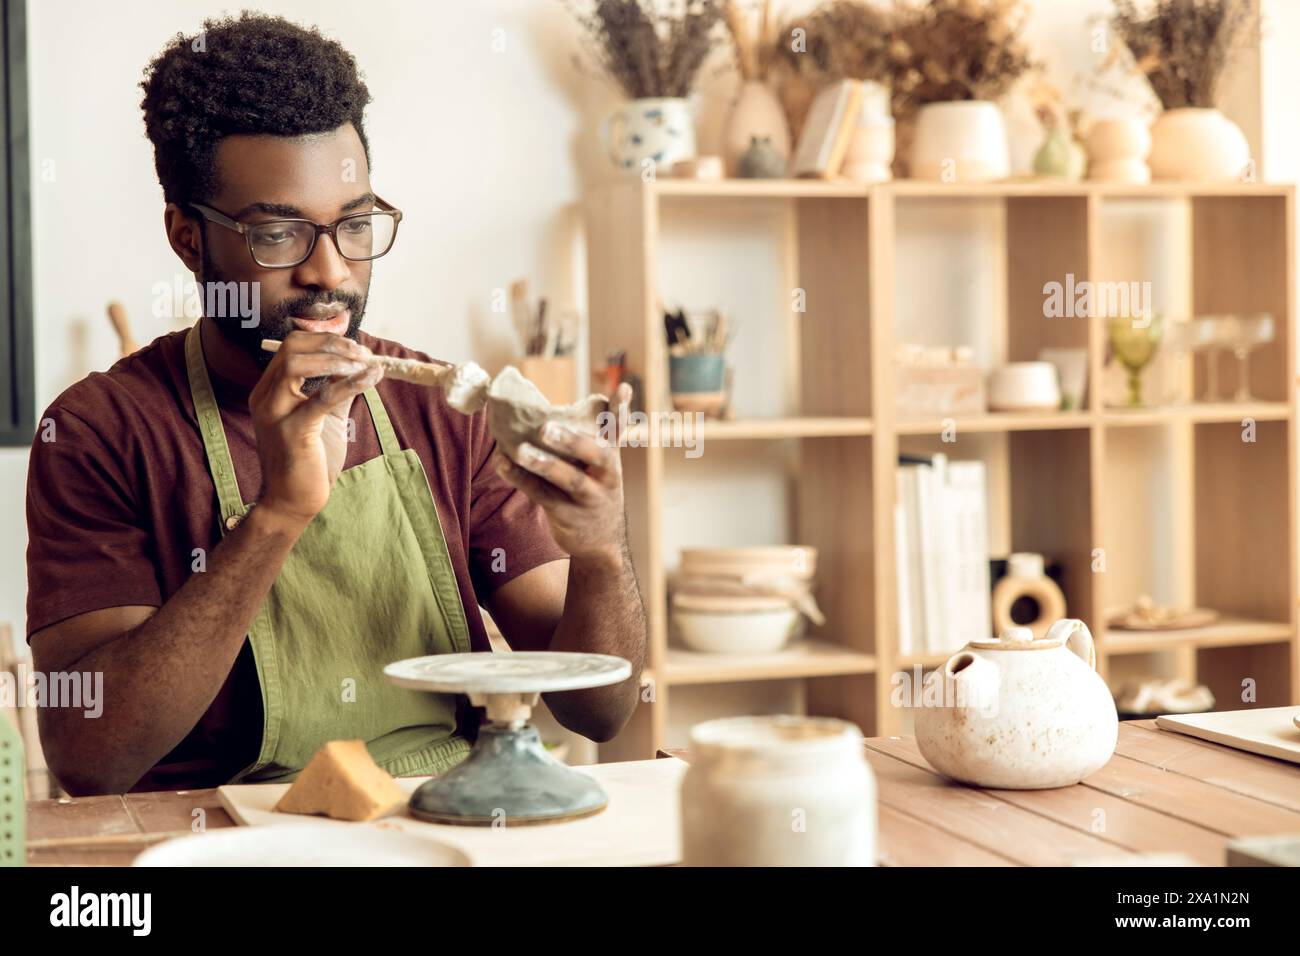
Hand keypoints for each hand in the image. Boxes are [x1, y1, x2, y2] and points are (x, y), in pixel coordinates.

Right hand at [248, 331, 381, 526]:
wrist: (292, 502)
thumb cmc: (308, 461)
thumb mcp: (324, 418)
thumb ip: (335, 390)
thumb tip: (358, 365)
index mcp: (269, 391)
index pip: (291, 346)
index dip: (325, 340)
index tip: (356, 348)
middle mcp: (265, 397)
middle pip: (291, 347)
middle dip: (331, 343)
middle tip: (361, 353)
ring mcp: (274, 413)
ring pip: (297, 365)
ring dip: (336, 359)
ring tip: (364, 364)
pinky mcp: (292, 431)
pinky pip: (322, 398)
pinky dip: (350, 384)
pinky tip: (371, 378)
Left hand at [495, 382, 632, 564]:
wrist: (601, 542)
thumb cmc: (590, 488)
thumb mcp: (596, 465)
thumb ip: (579, 441)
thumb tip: (534, 410)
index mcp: (611, 455)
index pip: (619, 428)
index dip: (621, 408)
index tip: (623, 386)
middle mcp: (606, 474)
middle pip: (595, 454)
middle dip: (572, 440)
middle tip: (546, 427)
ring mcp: (589, 497)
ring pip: (568, 478)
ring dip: (542, 464)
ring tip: (518, 451)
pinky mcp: (569, 514)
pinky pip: (543, 495)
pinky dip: (521, 479)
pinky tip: (503, 466)